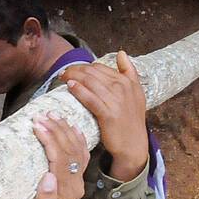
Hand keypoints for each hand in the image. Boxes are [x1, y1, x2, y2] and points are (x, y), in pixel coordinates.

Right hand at [9, 112, 89, 198]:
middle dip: (57, 131)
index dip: (50, 140)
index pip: (61, 159)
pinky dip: (78, 139)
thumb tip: (49, 177)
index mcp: (66, 194)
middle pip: (70, 152)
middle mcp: (75, 187)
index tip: (36, 125)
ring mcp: (77, 182)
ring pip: (77, 150)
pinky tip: (73, 127)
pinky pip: (81, 156)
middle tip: (41, 116)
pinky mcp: (74, 180)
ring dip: (66, 130)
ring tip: (53, 115)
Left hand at [60, 50, 146, 181]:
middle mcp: (122, 88)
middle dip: (75, 70)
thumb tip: (121, 53)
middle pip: (92, 72)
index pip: (99, 67)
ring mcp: (116, 101)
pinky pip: (90, 98)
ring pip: (89, 82)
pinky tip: (69, 86)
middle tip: (63, 73)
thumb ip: (129, 72)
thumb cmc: (131, 119)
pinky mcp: (108, 115)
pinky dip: (79, 90)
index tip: (72, 70)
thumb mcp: (136, 93)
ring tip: (62, 77)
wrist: (134, 144)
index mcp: (127, 81)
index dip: (83, 66)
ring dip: (73, 76)